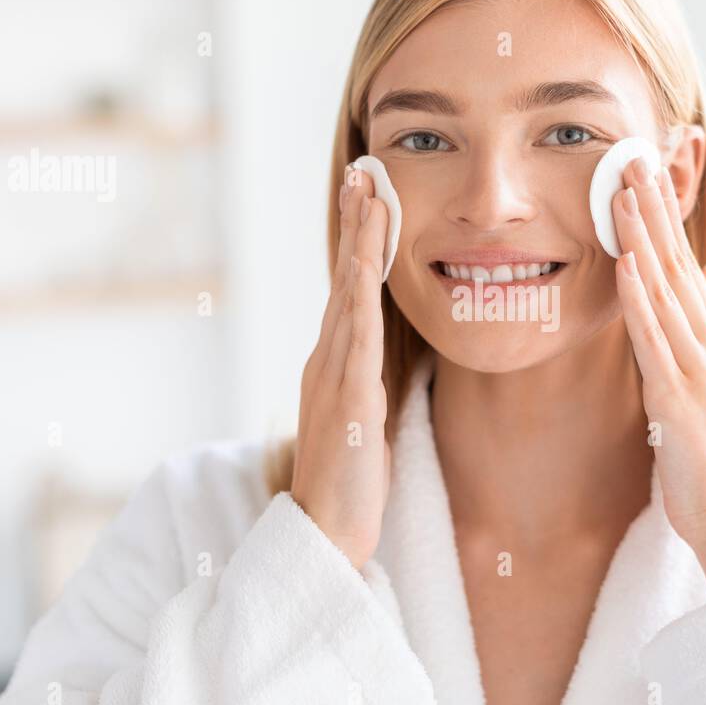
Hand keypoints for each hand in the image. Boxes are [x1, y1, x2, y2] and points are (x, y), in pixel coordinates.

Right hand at [290, 165, 391, 570]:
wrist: (324, 534)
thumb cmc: (350, 483)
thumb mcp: (364, 420)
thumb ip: (368, 382)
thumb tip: (381, 356)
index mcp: (335, 364)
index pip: (351, 291)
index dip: (361, 243)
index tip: (372, 198)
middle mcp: (327, 361)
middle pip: (345, 279)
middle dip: (357, 224)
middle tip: (364, 170)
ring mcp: (333, 378)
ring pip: (348, 296)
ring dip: (359, 243)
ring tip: (368, 196)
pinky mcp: (347, 403)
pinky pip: (356, 340)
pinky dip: (360, 297)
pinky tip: (368, 265)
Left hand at [612, 156, 705, 595]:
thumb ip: (701, 330)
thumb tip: (697, 277)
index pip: (685, 265)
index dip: (667, 217)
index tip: (649, 173)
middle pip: (676, 262)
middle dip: (655, 206)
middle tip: (634, 154)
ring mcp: (696, 368)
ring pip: (665, 288)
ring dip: (645, 235)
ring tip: (625, 187)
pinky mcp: (678, 397)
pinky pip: (655, 338)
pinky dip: (641, 297)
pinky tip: (628, 261)